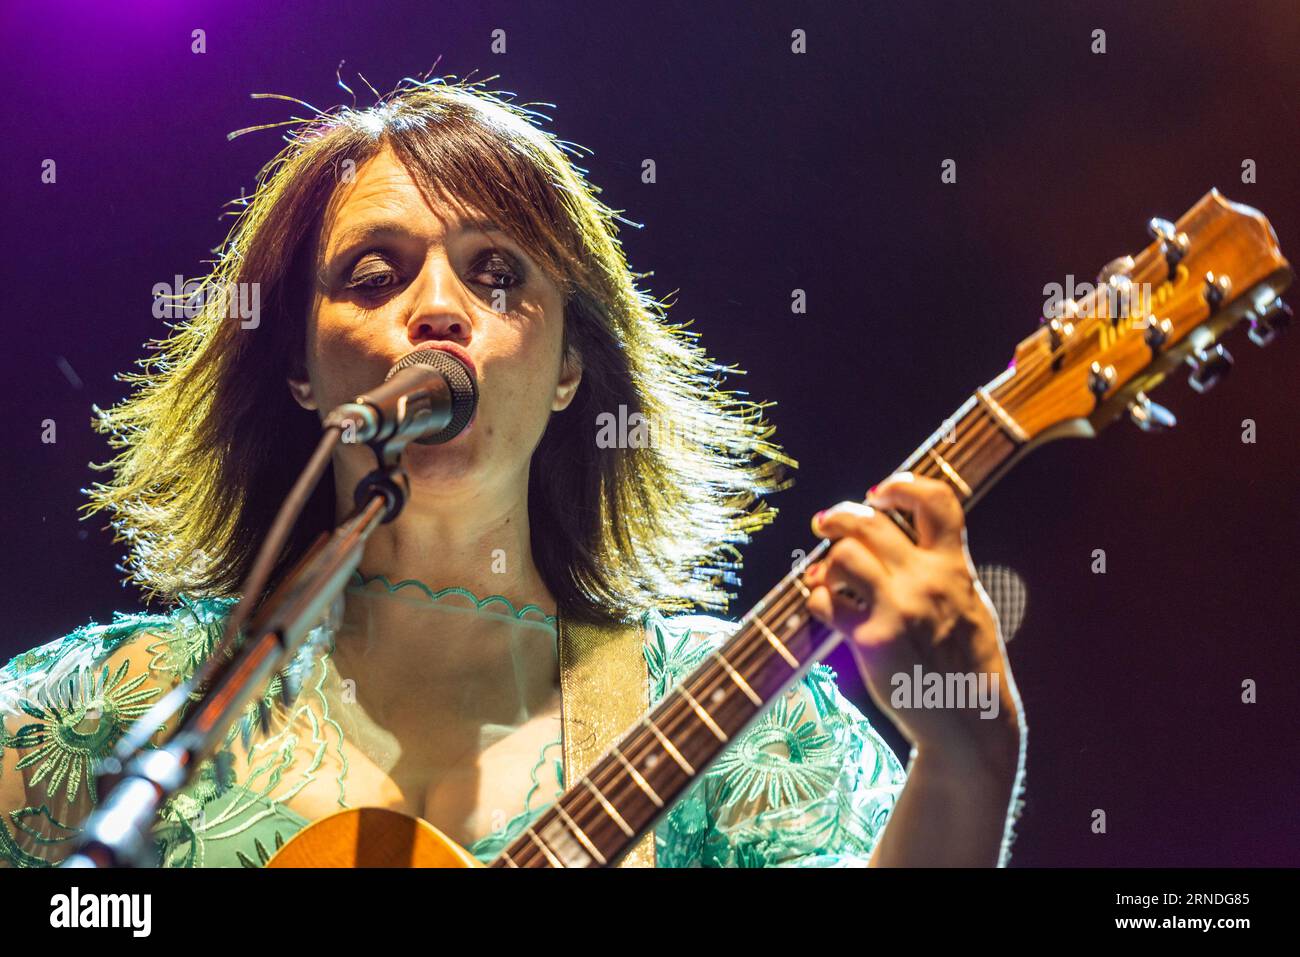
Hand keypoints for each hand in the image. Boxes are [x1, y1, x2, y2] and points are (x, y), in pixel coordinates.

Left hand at [803, 473, 1024, 772]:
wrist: (970, 723)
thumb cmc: (966, 664)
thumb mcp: (971, 605)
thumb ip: (945, 569)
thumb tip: (910, 535)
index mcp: (955, 568)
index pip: (938, 501)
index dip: (903, 486)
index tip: (879, 492)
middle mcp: (927, 581)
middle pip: (870, 522)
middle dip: (838, 515)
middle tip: (823, 523)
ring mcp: (898, 609)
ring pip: (843, 555)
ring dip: (825, 562)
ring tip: (823, 576)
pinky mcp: (872, 641)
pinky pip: (825, 601)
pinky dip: (816, 599)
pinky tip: (823, 607)